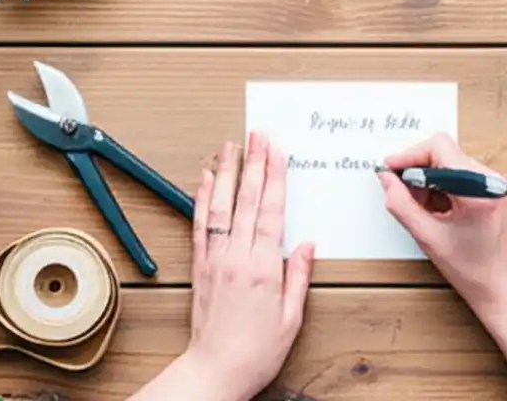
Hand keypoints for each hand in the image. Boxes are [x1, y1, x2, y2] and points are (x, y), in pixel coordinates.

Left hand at [182, 133, 313, 400]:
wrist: (214, 372)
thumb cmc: (255, 352)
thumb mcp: (291, 318)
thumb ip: (298, 277)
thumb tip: (307, 244)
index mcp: (263, 269)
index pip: (271, 212)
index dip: (275, 178)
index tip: (277, 152)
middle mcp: (236, 258)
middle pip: (246, 200)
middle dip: (253, 163)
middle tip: (257, 135)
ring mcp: (214, 260)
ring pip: (219, 206)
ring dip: (225, 172)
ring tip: (231, 146)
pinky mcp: (199, 267)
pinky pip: (199, 225)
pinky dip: (200, 198)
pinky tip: (203, 179)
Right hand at [380, 134, 506, 400]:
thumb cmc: (475, 272)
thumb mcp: (429, 238)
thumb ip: (401, 205)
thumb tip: (387, 180)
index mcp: (478, 188)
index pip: (438, 147)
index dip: (409, 156)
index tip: (390, 170)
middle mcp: (492, 180)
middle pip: (445, 154)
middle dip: (418, 172)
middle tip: (402, 196)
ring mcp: (497, 185)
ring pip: (452, 165)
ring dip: (430, 182)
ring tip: (424, 212)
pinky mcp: (497, 193)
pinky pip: (463, 177)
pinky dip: (444, 189)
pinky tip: (439, 213)